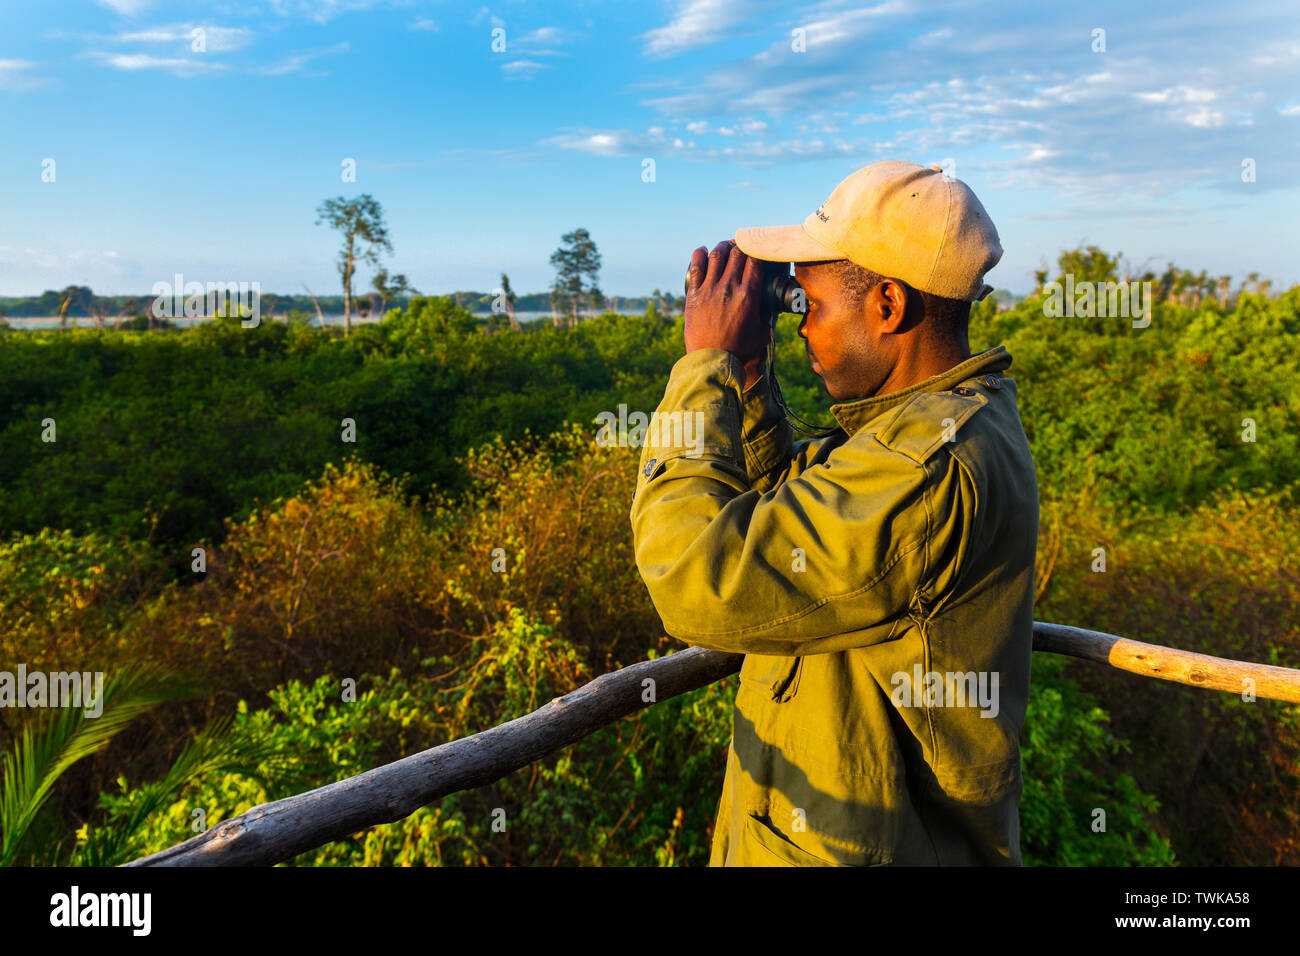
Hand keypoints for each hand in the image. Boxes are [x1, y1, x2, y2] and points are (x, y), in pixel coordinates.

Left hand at [684, 240, 770, 384]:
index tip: (757, 252)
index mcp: (749, 295)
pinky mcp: (694, 294)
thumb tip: (770, 309)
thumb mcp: (761, 332)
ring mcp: (710, 289)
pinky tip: (703, 251)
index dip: (757, 252)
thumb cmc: (738, 350)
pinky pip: (695, 266)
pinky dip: (699, 255)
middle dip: (741, 246)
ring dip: (723, 247)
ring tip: (726, 246)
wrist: (712, 361)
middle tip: (742, 248)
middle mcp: (729, 287)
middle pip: (737, 253)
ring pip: (717, 255)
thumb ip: (766, 317)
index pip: (755, 261)